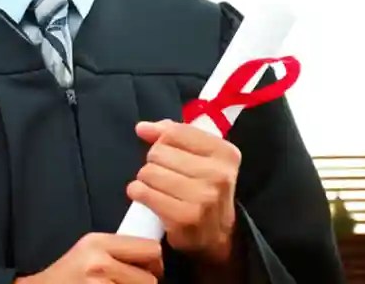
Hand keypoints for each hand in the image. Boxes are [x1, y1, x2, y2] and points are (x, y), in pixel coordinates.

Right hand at [16, 232, 162, 282]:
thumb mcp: (88, 250)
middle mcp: (99, 262)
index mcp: (98, 242)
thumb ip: (117, 249)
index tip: (147, 269)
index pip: (150, 249)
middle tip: (129, 283)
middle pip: (150, 278)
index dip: (154, 262)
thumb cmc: (68, 274)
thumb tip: (155, 255)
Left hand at [127, 119, 239, 264]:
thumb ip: (172, 134)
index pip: (174, 132)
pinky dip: (139, 193)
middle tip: (166, 176)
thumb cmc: (204, 188)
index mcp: (225, 154)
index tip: (167, 152)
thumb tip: (142, 128)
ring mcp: (202, 198)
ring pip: (148, 172)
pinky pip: (142, 192)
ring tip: (159, 188)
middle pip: (158, 152)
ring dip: (146, 180)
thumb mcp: (200, 156)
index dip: (162, 140)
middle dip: (155, 163)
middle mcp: (218, 175)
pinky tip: (150, 199)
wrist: (217, 236)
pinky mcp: (183, 218)